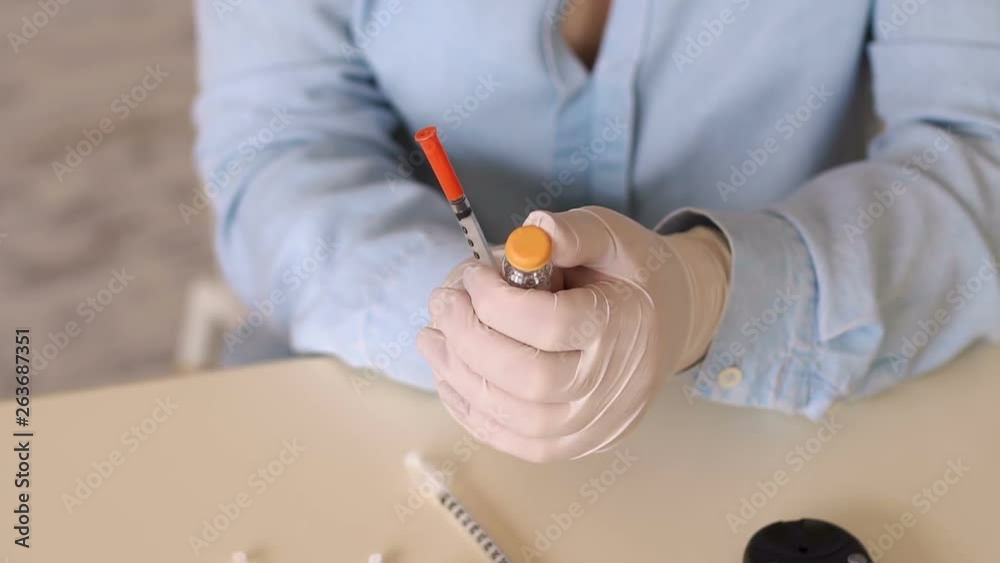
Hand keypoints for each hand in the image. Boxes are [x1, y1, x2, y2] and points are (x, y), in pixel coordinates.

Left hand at [417, 206, 730, 461]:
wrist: (668, 322)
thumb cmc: (631, 274)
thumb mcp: (611, 236)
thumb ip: (572, 232)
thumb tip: (532, 230)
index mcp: (626, 326)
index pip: (552, 326)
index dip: (498, 301)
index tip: (473, 273)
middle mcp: (614, 385)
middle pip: (531, 380)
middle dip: (470, 340)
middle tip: (442, 304)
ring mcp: (596, 423)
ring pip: (517, 417)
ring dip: (460, 377)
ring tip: (432, 338)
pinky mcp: (577, 443)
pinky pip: (516, 441)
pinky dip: (472, 412)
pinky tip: (449, 376)